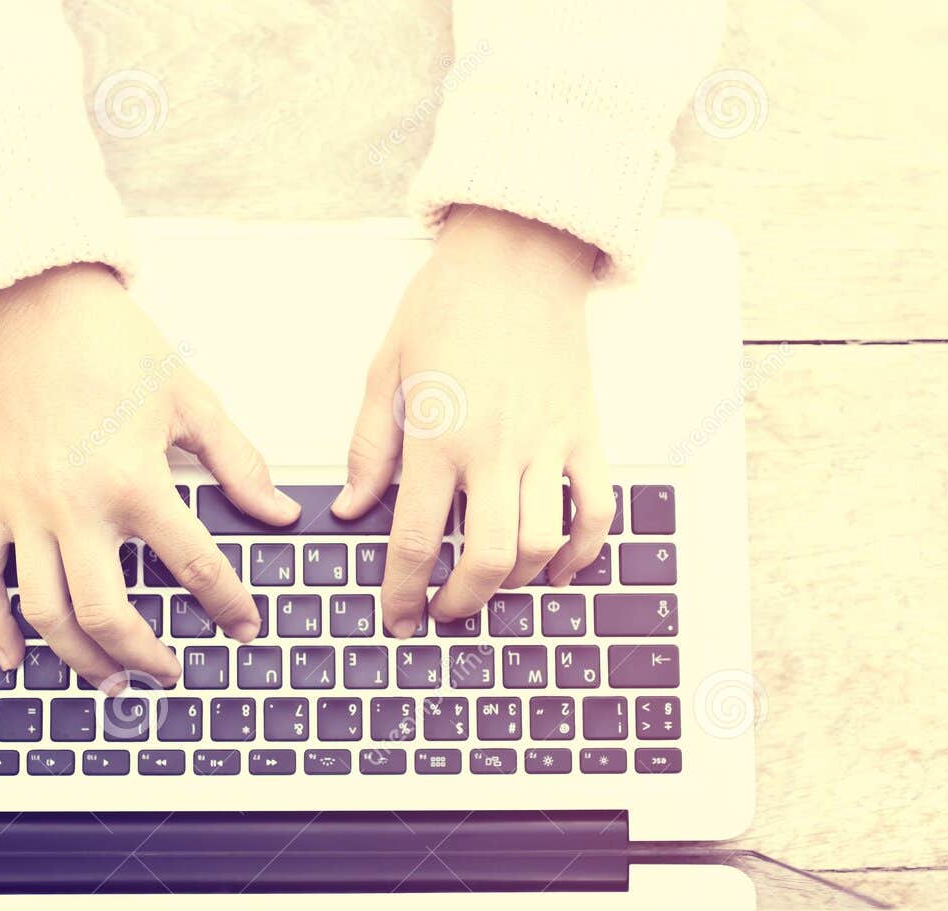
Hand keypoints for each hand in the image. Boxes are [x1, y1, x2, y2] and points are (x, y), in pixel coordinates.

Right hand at [0, 264, 298, 688]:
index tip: (245, 627)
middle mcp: (74, 505)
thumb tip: (277, 514)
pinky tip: (16, 659)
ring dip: (79, 658)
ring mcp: (23, 509)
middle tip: (170, 672)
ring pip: (45, 613)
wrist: (33, 306)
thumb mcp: (191, 400)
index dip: (229, 606)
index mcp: (134, 478)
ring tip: (110, 679)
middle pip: (107, 613)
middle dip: (144, 657)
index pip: (194, 565)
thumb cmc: (112, 347)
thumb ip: (238, 463)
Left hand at [333, 206, 613, 635]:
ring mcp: (548, 444)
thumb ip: (368, 448)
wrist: (517, 254)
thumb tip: (351, 510)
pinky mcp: (585, 434)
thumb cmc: (446, 305)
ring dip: (515, 584)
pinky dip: (580, 553)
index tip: (397, 619)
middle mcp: (496, 449)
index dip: (403, 592)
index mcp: (437, 437)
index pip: (416, 540)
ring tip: (490, 588)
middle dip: (463, 603)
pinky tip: (556, 571)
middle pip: (488, 560)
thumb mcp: (386, 372)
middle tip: (444, 612)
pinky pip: (596, 510)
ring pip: (541, 545)